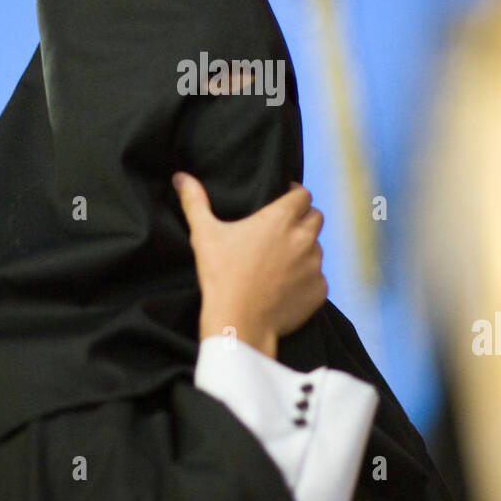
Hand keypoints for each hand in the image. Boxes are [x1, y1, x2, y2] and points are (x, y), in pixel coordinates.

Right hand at [172, 173, 327, 358]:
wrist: (239, 324)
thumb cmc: (221, 277)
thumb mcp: (204, 235)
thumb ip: (195, 202)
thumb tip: (180, 177)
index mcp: (280, 219)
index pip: (303, 194)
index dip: (295, 194)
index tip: (285, 198)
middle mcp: (303, 238)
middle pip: (316, 217)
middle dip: (303, 218)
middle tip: (284, 228)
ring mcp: (314, 266)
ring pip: (317, 248)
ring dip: (305, 248)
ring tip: (283, 259)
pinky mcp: (319, 290)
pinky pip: (318, 277)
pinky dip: (307, 278)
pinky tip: (288, 285)